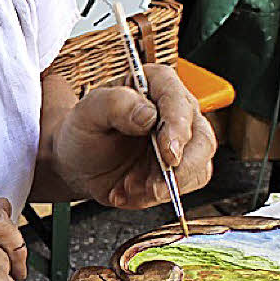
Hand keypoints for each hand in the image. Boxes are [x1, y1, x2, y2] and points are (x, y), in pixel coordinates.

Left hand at [52, 64, 215, 207]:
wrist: (78, 163)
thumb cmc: (84, 132)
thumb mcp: (87, 113)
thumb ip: (115, 105)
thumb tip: (148, 114)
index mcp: (156, 84)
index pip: (178, 101)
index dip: (177, 128)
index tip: (168, 153)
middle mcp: (176, 111)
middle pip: (201, 138)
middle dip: (178, 169)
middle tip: (150, 186)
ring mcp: (183, 141)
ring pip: (199, 166)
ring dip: (164, 186)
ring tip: (128, 187)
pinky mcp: (182, 168)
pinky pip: (185, 186)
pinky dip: (157, 196)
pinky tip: (130, 192)